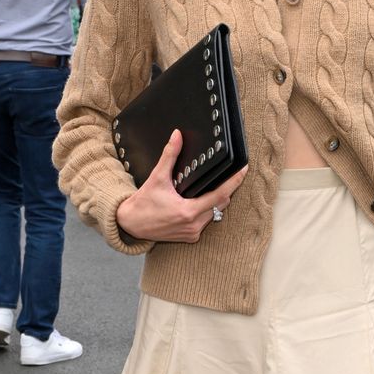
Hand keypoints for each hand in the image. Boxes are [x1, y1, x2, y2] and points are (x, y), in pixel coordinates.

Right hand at [116, 130, 247, 242]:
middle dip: (225, 190)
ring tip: (212, 188)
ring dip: (216, 202)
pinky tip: (200, 203)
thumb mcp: (157, 177)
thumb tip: (177, 136)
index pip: (220, 195)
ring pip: (215, 214)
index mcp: (188, 211)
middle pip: (221, 204)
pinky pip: (206, 222)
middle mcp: (193, 224)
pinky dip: (206, 212)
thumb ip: (169, 155)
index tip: (243, 171)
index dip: (234, 182)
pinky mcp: (190, 237)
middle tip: (229, 175)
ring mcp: (192, 233)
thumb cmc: (143, 203)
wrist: (131, 224)